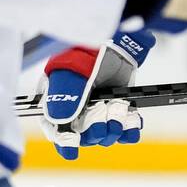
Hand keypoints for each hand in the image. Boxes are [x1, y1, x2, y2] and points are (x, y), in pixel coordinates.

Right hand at [41, 29, 153, 159]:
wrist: (116, 39)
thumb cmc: (86, 53)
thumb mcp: (69, 74)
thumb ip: (63, 99)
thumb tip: (61, 124)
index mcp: (57, 100)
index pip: (55, 128)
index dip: (62, 141)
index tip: (73, 146)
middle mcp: (78, 108)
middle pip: (83, 135)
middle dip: (94, 131)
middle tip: (103, 118)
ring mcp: (100, 108)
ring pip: (105, 134)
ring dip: (113, 129)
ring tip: (118, 114)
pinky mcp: (120, 107)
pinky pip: (125, 128)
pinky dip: (130, 129)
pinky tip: (131, 122)